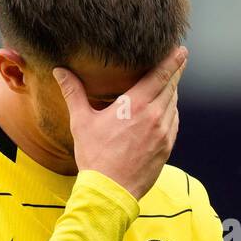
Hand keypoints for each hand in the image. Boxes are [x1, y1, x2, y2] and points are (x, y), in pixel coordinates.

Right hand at [56, 45, 186, 198]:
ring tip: (169, 83)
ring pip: (173, 104)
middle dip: (175, 71)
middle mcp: (155, 116)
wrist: (110, 191)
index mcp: (137, 105)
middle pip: (171, 87)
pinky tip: (165, 109)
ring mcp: (164, 133)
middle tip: (180, 58)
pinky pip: (173, 123)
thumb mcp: (82, 122)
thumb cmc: (95, 156)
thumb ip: (74, 92)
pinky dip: (171, 112)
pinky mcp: (167, 148)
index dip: (172, 60)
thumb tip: (60, 71)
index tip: (180, 49)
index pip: (161, 75)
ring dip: (171, 92)